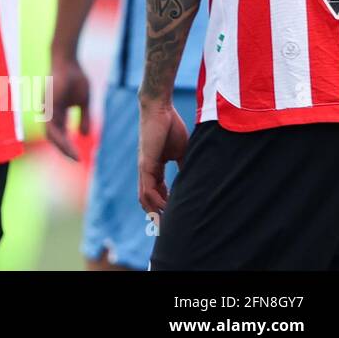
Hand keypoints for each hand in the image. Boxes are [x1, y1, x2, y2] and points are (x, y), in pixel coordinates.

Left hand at [45, 54, 90, 160]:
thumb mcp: (84, 102)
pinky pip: (52, 126)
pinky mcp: (48, 106)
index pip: (60, 134)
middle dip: (64, 150)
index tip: (78, 157)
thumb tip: (84, 136)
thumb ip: (84, 118)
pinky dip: (60, 137)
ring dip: (62, 147)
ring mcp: (47, 109)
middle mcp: (49, 112)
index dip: (68, 146)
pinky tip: (68, 144)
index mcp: (57, 112)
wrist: (68, 61)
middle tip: (76, 160)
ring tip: (74, 156)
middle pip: (54, 137)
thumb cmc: (76, 78)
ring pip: (51, 134)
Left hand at [137, 96, 188, 215]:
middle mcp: (146, 170)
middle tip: (167, 228)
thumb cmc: (170, 126)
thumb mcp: (181, 151)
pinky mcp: (146, 163)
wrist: (159, 109)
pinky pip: (148, 186)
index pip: (157, 192)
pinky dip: (156, 199)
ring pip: (145, 196)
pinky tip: (166, 207)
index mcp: (154, 168)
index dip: (164, 206)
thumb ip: (184, 166)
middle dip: (156, 214)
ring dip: (155, 211)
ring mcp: (144, 167)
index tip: (174, 216)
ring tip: (166, 222)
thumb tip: (194, 179)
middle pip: (147, 198)